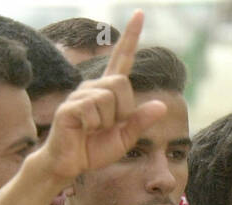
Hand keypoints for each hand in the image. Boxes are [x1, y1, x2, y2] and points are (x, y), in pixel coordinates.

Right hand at [36, 13, 167, 182]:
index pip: (122, 59)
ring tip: (93, 130)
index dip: (131, 37)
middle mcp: (93, 86)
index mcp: (108, 91)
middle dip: (124, 110)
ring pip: (110, 97)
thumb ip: (141, 121)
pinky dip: (95, 126)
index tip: (140, 14)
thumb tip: (162, 105)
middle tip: (109, 126)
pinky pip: (94, 109)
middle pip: (122, 83)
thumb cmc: (94, 149)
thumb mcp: (125, 137)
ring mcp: (80, 94)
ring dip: (108, 121)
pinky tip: (83, 131)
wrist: (69, 163)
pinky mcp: (70, 106)